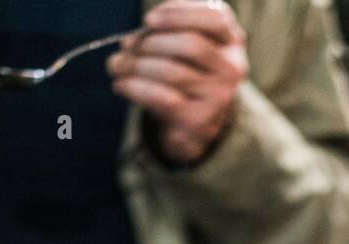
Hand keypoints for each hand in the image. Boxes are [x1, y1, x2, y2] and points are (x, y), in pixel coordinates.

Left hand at [108, 1, 247, 164]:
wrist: (194, 124)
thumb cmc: (186, 72)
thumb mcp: (185, 44)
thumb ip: (170, 28)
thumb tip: (135, 39)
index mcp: (232, 40)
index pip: (215, 17)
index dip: (179, 14)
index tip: (148, 21)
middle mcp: (232, 68)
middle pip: (192, 45)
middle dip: (152, 42)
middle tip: (127, 46)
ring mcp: (219, 96)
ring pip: (173, 72)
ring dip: (136, 65)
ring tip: (116, 65)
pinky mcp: (200, 120)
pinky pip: (163, 98)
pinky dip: (135, 88)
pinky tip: (121, 85)